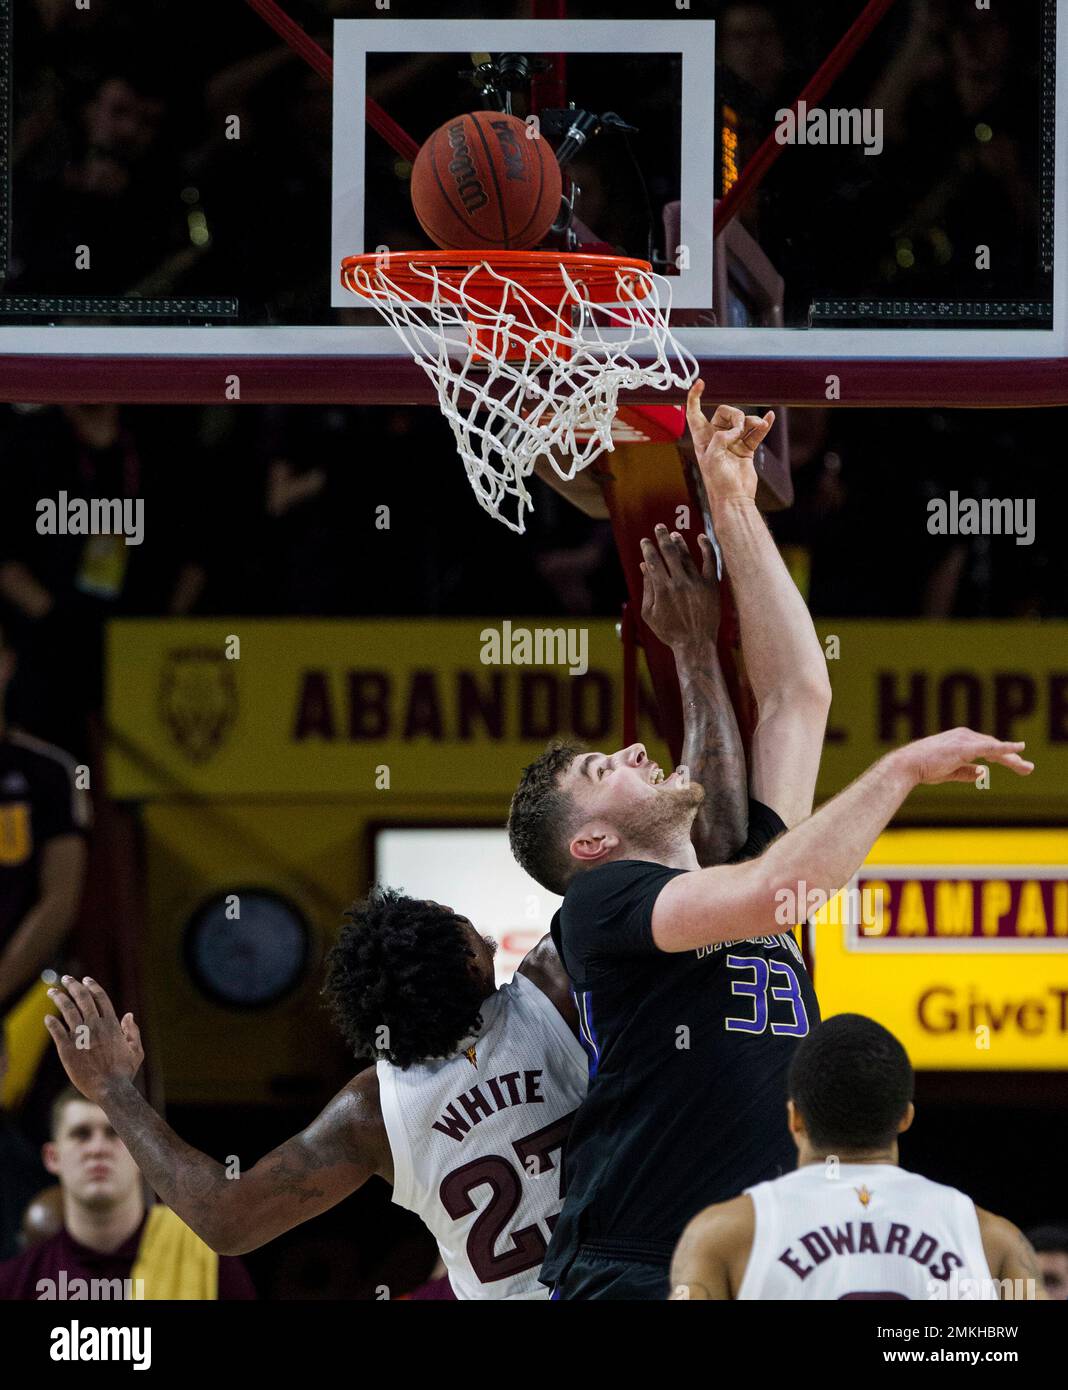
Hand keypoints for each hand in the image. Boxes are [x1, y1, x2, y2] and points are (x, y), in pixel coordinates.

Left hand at [44, 976, 143, 1103]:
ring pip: (68, 1011)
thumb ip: (133, 1031)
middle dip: (73, 986)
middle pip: (82, 999)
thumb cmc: (124, 1072)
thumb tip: (129, 1014)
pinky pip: (57, 1031)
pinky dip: (51, 1023)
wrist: (110, 1089)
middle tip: (66, 979)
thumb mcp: (136, 1050)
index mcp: (112, 1024)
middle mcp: (95, 1026)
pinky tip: (47, 1017)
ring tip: (52, 992)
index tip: (85, 980)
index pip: (100, 998)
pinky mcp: (67, 1049)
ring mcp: (80, 1036)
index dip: (92, 986)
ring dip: (59, 998)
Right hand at [640, 523, 719, 650]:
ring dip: (679, 542)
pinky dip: (706, 547)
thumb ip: (647, 588)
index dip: (648, 548)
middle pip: (669, 552)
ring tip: (674, 534)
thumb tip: (644, 566)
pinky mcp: (711, 585)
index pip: (652, 561)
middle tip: (659, 527)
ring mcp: (697, 583)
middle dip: (662, 537)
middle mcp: (679, 582)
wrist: (695, 644)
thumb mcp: (649, 613)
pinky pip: (710, 560)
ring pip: (687, 555)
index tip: (645, 541)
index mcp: (662, 589)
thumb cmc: (669, 631)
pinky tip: (701, 537)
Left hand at [686, 381, 773, 505]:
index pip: (695, 413)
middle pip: (725, 413)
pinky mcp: (746, 449)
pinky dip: (763, 424)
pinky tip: (769, 418)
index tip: (701, 383)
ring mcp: (732, 443)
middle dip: (735, 415)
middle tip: (740, 427)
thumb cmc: (718, 482)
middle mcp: (716, 439)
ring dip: (751, 421)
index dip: (695, 397)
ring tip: (758, 427)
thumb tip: (736, 429)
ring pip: (742, 422)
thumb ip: (721, 438)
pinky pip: (755, 432)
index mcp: (702, 440)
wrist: (735, 498)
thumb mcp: (712, 458)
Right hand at [894, 729, 1033, 786]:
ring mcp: (964, 740)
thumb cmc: (923, 769)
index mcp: (959, 740)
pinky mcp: (964, 747)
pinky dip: (1005, 748)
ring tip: (1026, 768)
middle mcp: (964, 736)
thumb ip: (965, 772)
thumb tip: (982, 773)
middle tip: (1027, 768)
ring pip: (995, 749)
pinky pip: (990, 748)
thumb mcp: (948, 772)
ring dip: (1012, 758)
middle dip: (1012, 758)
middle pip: (994, 747)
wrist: (907, 766)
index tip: (1016, 763)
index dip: (1002, 756)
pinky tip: (1018, 749)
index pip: (986, 747)